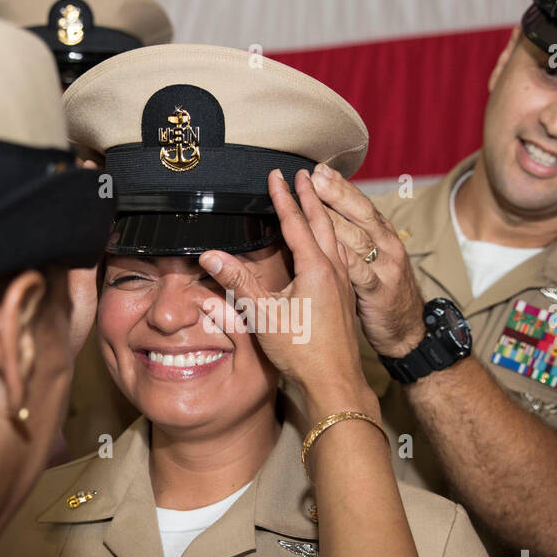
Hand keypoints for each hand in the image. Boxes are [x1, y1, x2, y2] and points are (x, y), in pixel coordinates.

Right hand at [199, 169, 373, 411]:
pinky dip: (331, 237)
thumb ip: (238, 281)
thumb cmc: (302, 352)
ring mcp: (344, 284)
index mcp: (316, 269)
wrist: (335, 382)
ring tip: (316, 200)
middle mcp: (335, 270)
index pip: (297, 223)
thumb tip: (210, 255)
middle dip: (311, 197)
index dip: (284, 198)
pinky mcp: (346, 297)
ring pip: (336, 237)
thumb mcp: (263, 314)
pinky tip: (328, 245)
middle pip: (323, 223)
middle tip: (304, 174)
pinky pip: (341, 254)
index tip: (277, 175)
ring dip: (324, 215)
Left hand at [308, 164, 427, 358]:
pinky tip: (330, 250)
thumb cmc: (381, 291)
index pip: (361, 203)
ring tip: (315, 205)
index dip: (341, 185)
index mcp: (383, 234)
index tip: (319, 169)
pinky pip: (362, 273)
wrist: (407, 329)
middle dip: (337, 193)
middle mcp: (388, 245)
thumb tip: (321, 214)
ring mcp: (386, 268)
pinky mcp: (380, 292)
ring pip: (360, 239)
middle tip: (315, 176)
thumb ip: (351, 238)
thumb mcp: (371, 259)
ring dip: (336, 220)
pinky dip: (346, 261)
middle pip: (361, 214)